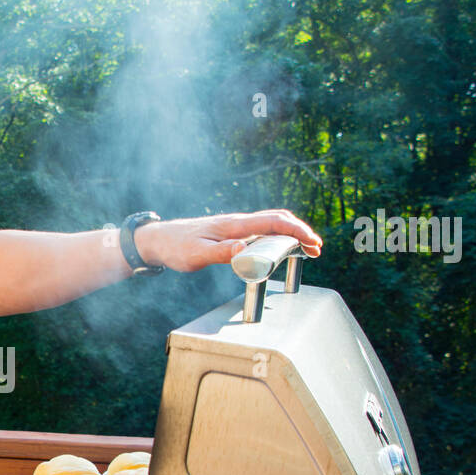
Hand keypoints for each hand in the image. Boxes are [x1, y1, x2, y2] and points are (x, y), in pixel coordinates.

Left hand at [134, 209, 322, 272]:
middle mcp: (237, 222)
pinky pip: (260, 231)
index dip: (297, 230)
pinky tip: (280, 248)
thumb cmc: (175, 248)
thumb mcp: (196, 255)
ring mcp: (235, 227)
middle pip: (277, 219)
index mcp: (234, 226)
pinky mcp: (230, 233)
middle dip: (301, 231)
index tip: (313, 242)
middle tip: (317, 248)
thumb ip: (221, 253)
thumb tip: (245, 250)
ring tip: (306, 249)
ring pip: (270, 224)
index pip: (273, 222)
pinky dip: (278, 237)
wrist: (158, 240)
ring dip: (291, 234)